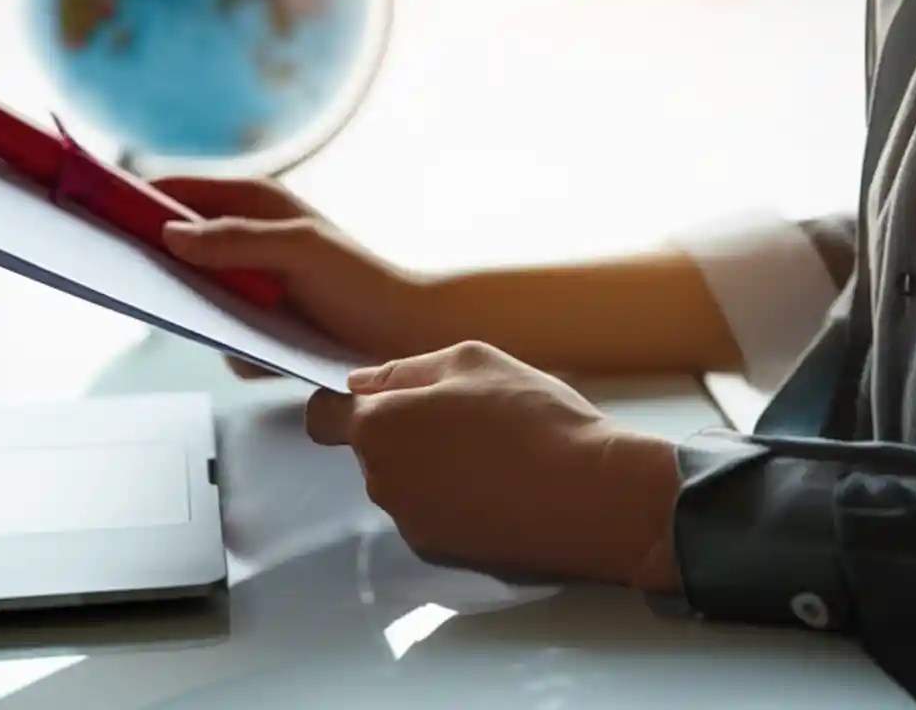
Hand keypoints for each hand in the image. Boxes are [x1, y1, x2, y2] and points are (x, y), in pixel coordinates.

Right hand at [155, 177, 432, 373]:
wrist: (403, 338)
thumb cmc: (361, 283)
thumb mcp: (300, 251)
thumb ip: (236, 239)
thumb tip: (170, 235)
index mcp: (248, 202)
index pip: (170, 189)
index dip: (128, 198)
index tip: (91, 217)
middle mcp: (239, 239)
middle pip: (168, 244)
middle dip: (152, 266)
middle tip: (133, 283)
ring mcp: (243, 283)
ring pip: (189, 297)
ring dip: (198, 314)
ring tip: (229, 324)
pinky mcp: (251, 325)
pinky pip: (219, 336)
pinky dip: (234, 347)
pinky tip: (262, 353)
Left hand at [306, 341, 681, 590]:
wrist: (593, 498)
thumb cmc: (534, 421)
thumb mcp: (472, 361)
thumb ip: (405, 370)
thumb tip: (364, 384)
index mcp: (380, 428)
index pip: (322, 418)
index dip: (344, 404)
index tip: (380, 397)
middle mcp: (383, 481)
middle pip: (373, 450)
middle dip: (403, 432)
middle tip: (464, 417)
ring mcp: (410, 522)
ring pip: (404, 482)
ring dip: (431, 467)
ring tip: (492, 454)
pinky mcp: (441, 553)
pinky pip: (432, 514)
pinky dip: (453, 501)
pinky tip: (500, 488)